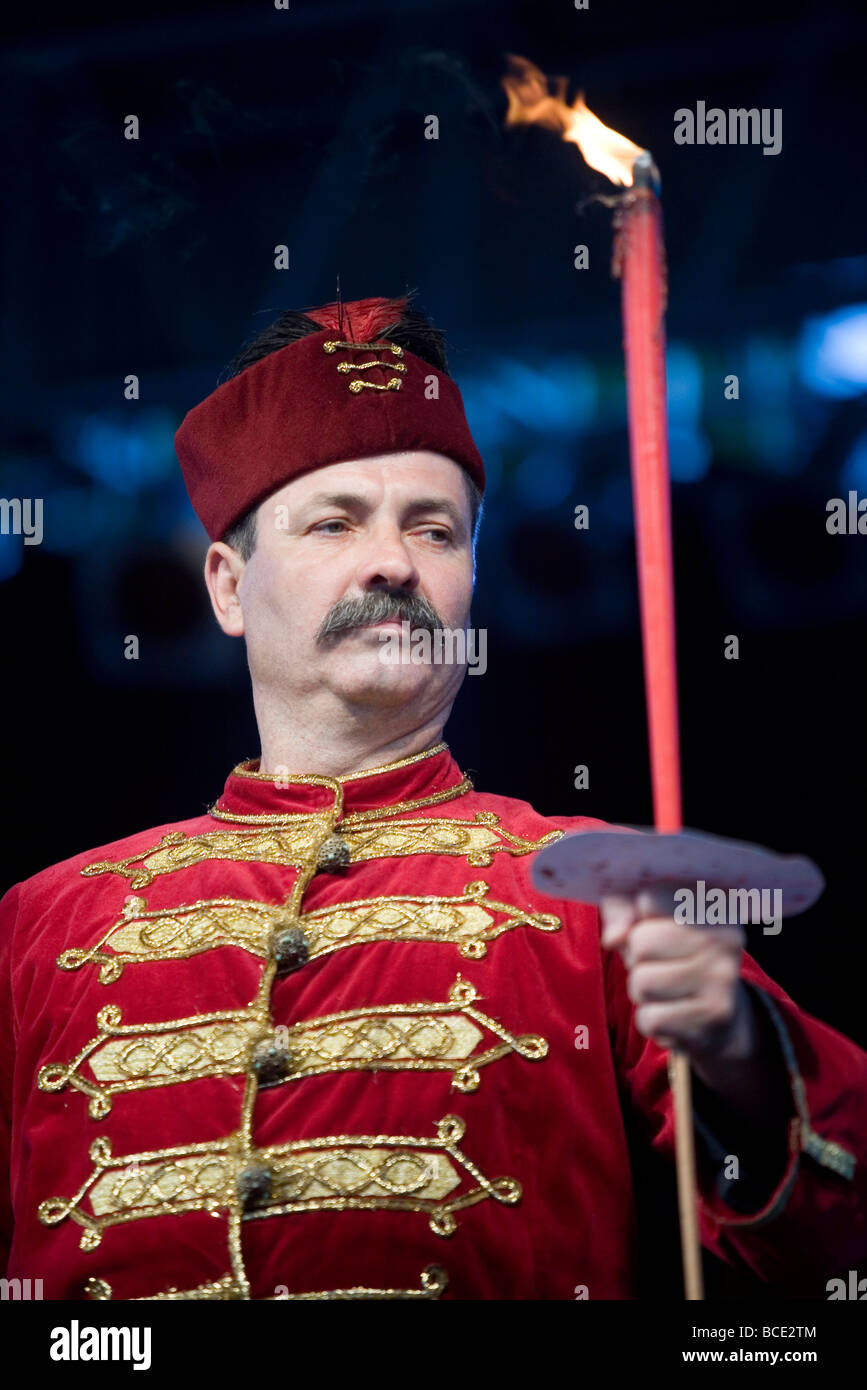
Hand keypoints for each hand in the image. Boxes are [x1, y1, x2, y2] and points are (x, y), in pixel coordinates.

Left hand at [599, 888, 751, 1059]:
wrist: (719, 1013)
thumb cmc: (672, 956)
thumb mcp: (644, 922)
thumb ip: (621, 912)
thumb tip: (613, 938)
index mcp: (709, 904)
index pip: (648, 900)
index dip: (637, 920)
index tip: (657, 927)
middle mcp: (724, 938)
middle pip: (641, 944)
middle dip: (637, 959)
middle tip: (660, 965)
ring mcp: (723, 978)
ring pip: (643, 983)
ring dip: (642, 991)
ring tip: (666, 989)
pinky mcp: (715, 1017)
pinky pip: (650, 1019)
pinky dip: (651, 1020)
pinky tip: (674, 1013)